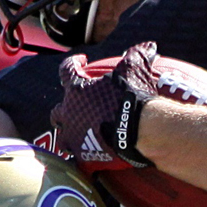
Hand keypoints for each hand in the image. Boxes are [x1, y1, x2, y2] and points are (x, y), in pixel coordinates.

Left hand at [51, 41, 163, 167]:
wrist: (139, 130)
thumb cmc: (132, 97)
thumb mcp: (135, 69)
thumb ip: (138, 55)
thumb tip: (148, 46)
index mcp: (76, 90)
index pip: (66, 71)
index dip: (73, 63)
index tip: (80, 61)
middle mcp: (69, 113)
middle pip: (58, 111)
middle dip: (65, 108)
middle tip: (76, 106)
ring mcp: (74, 137)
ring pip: (63, 138)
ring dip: (69, 135)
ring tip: (79, 135)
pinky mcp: (84, 157)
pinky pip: (79, 160)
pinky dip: (84, 159)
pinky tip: (91, 158)